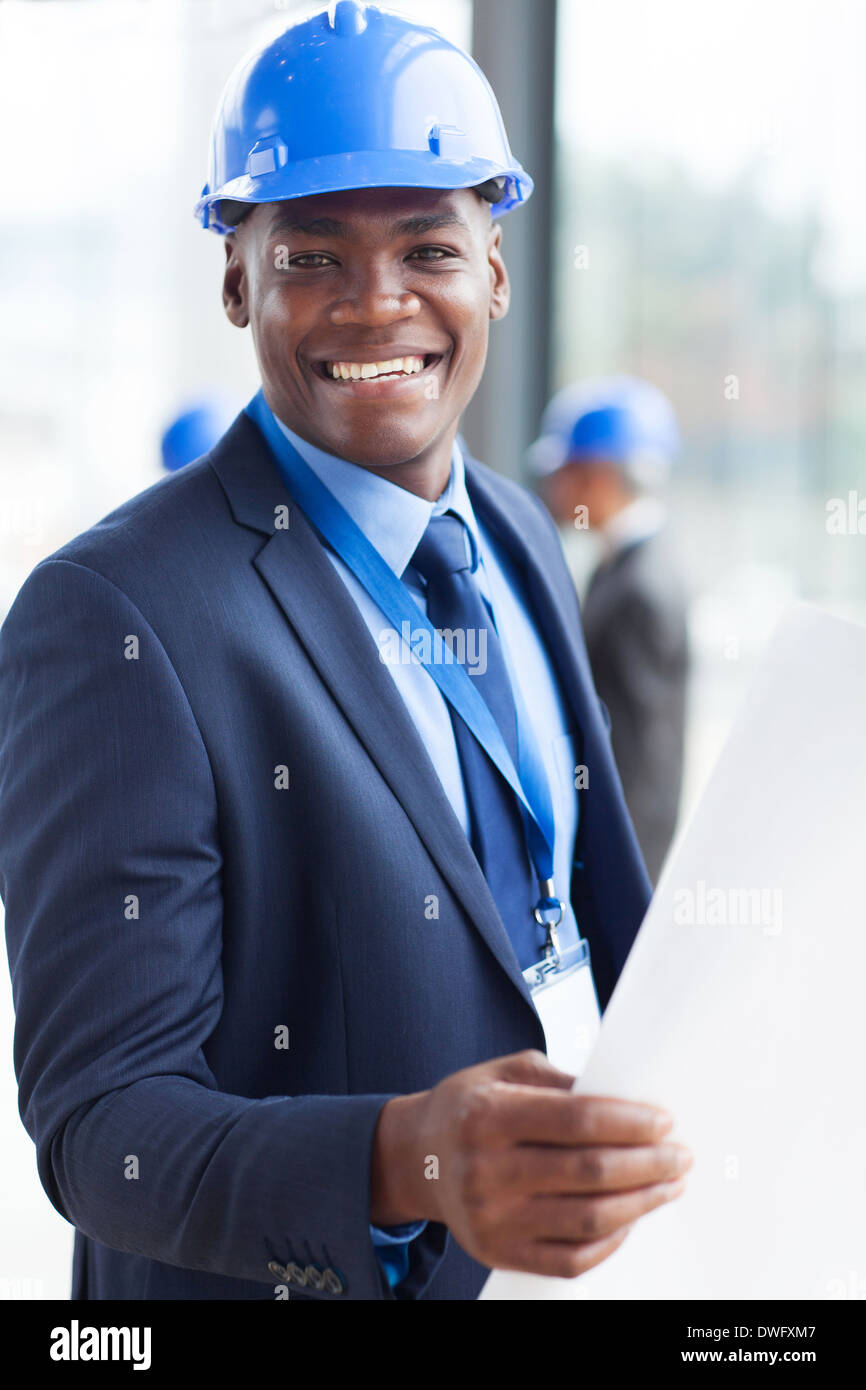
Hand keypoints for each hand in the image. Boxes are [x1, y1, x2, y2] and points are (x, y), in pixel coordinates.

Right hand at [370, 1048, 691, 1277]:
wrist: (415, 1159)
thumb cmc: (469, 1107)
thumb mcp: (504, 1072)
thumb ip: (561, 1083)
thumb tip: (625, 1101)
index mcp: (488, 1115)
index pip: (577, 1120)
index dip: (629, 1122)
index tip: (664, 1120)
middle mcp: (487, 1170)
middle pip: (589, 1172)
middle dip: (648, 1163)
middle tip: (680, 1154)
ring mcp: (491, 1218)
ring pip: (587, 1220)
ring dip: (641, 1203)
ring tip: (669, 1185)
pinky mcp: (497, 1253)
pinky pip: (569, 1259)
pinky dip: (611, 1241)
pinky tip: (631, 1218)